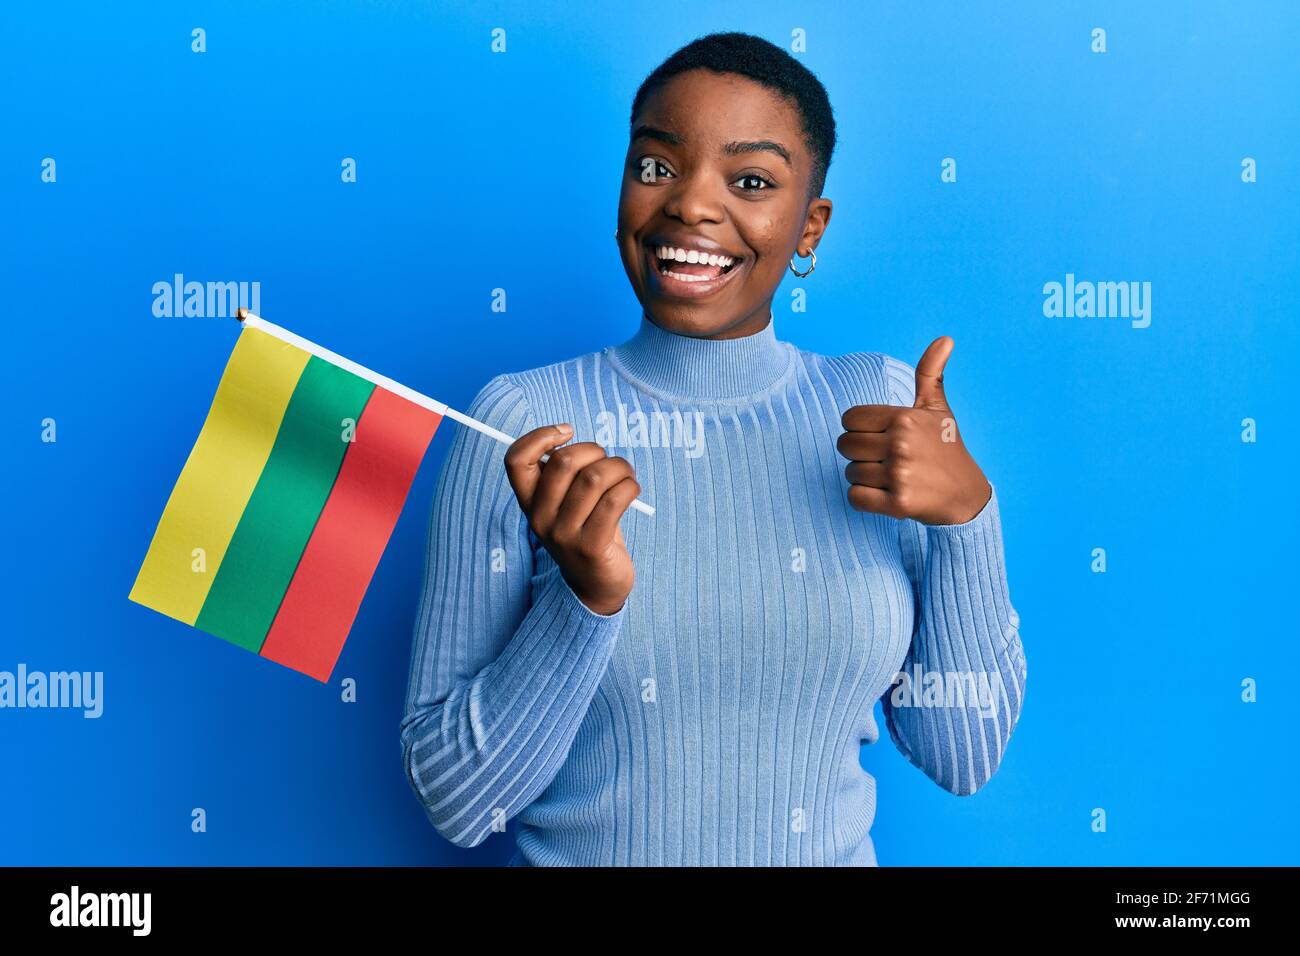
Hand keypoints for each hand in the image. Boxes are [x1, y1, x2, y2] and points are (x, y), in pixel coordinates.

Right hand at [504, 424, 638, 615]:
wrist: (596, 584)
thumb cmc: (587, 530)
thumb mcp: (566, 502)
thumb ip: (565, 472)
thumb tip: (572, 436)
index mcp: (529, 502)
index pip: (515, 460)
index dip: (539, 436)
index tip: (566, 432)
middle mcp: (540, 518)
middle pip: (563, 461)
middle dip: (595, 450)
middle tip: (608, 462)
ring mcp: (564, 534)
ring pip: (595, 477)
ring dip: (619, 467)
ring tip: (626, 475)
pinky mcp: (591, 546)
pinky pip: (615, 499)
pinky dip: (630, 486)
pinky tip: (632, 489)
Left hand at [837, 337, 991, 524]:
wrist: (966, 495)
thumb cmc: (946, 448)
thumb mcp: (938, 410)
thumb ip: (930, 374)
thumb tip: (945, 339)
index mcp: (903, 418)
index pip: (849, 419)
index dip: (859, 429)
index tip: (880, 437)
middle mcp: (900, 444)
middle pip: (845, 446)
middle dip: (859, 454)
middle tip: (885, 459)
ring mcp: (900, 475)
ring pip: (850, 473)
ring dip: (864, 478)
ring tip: (891, 477)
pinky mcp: (898, 503)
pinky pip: (855, 498)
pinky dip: (864, 499)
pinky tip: (886, 494)